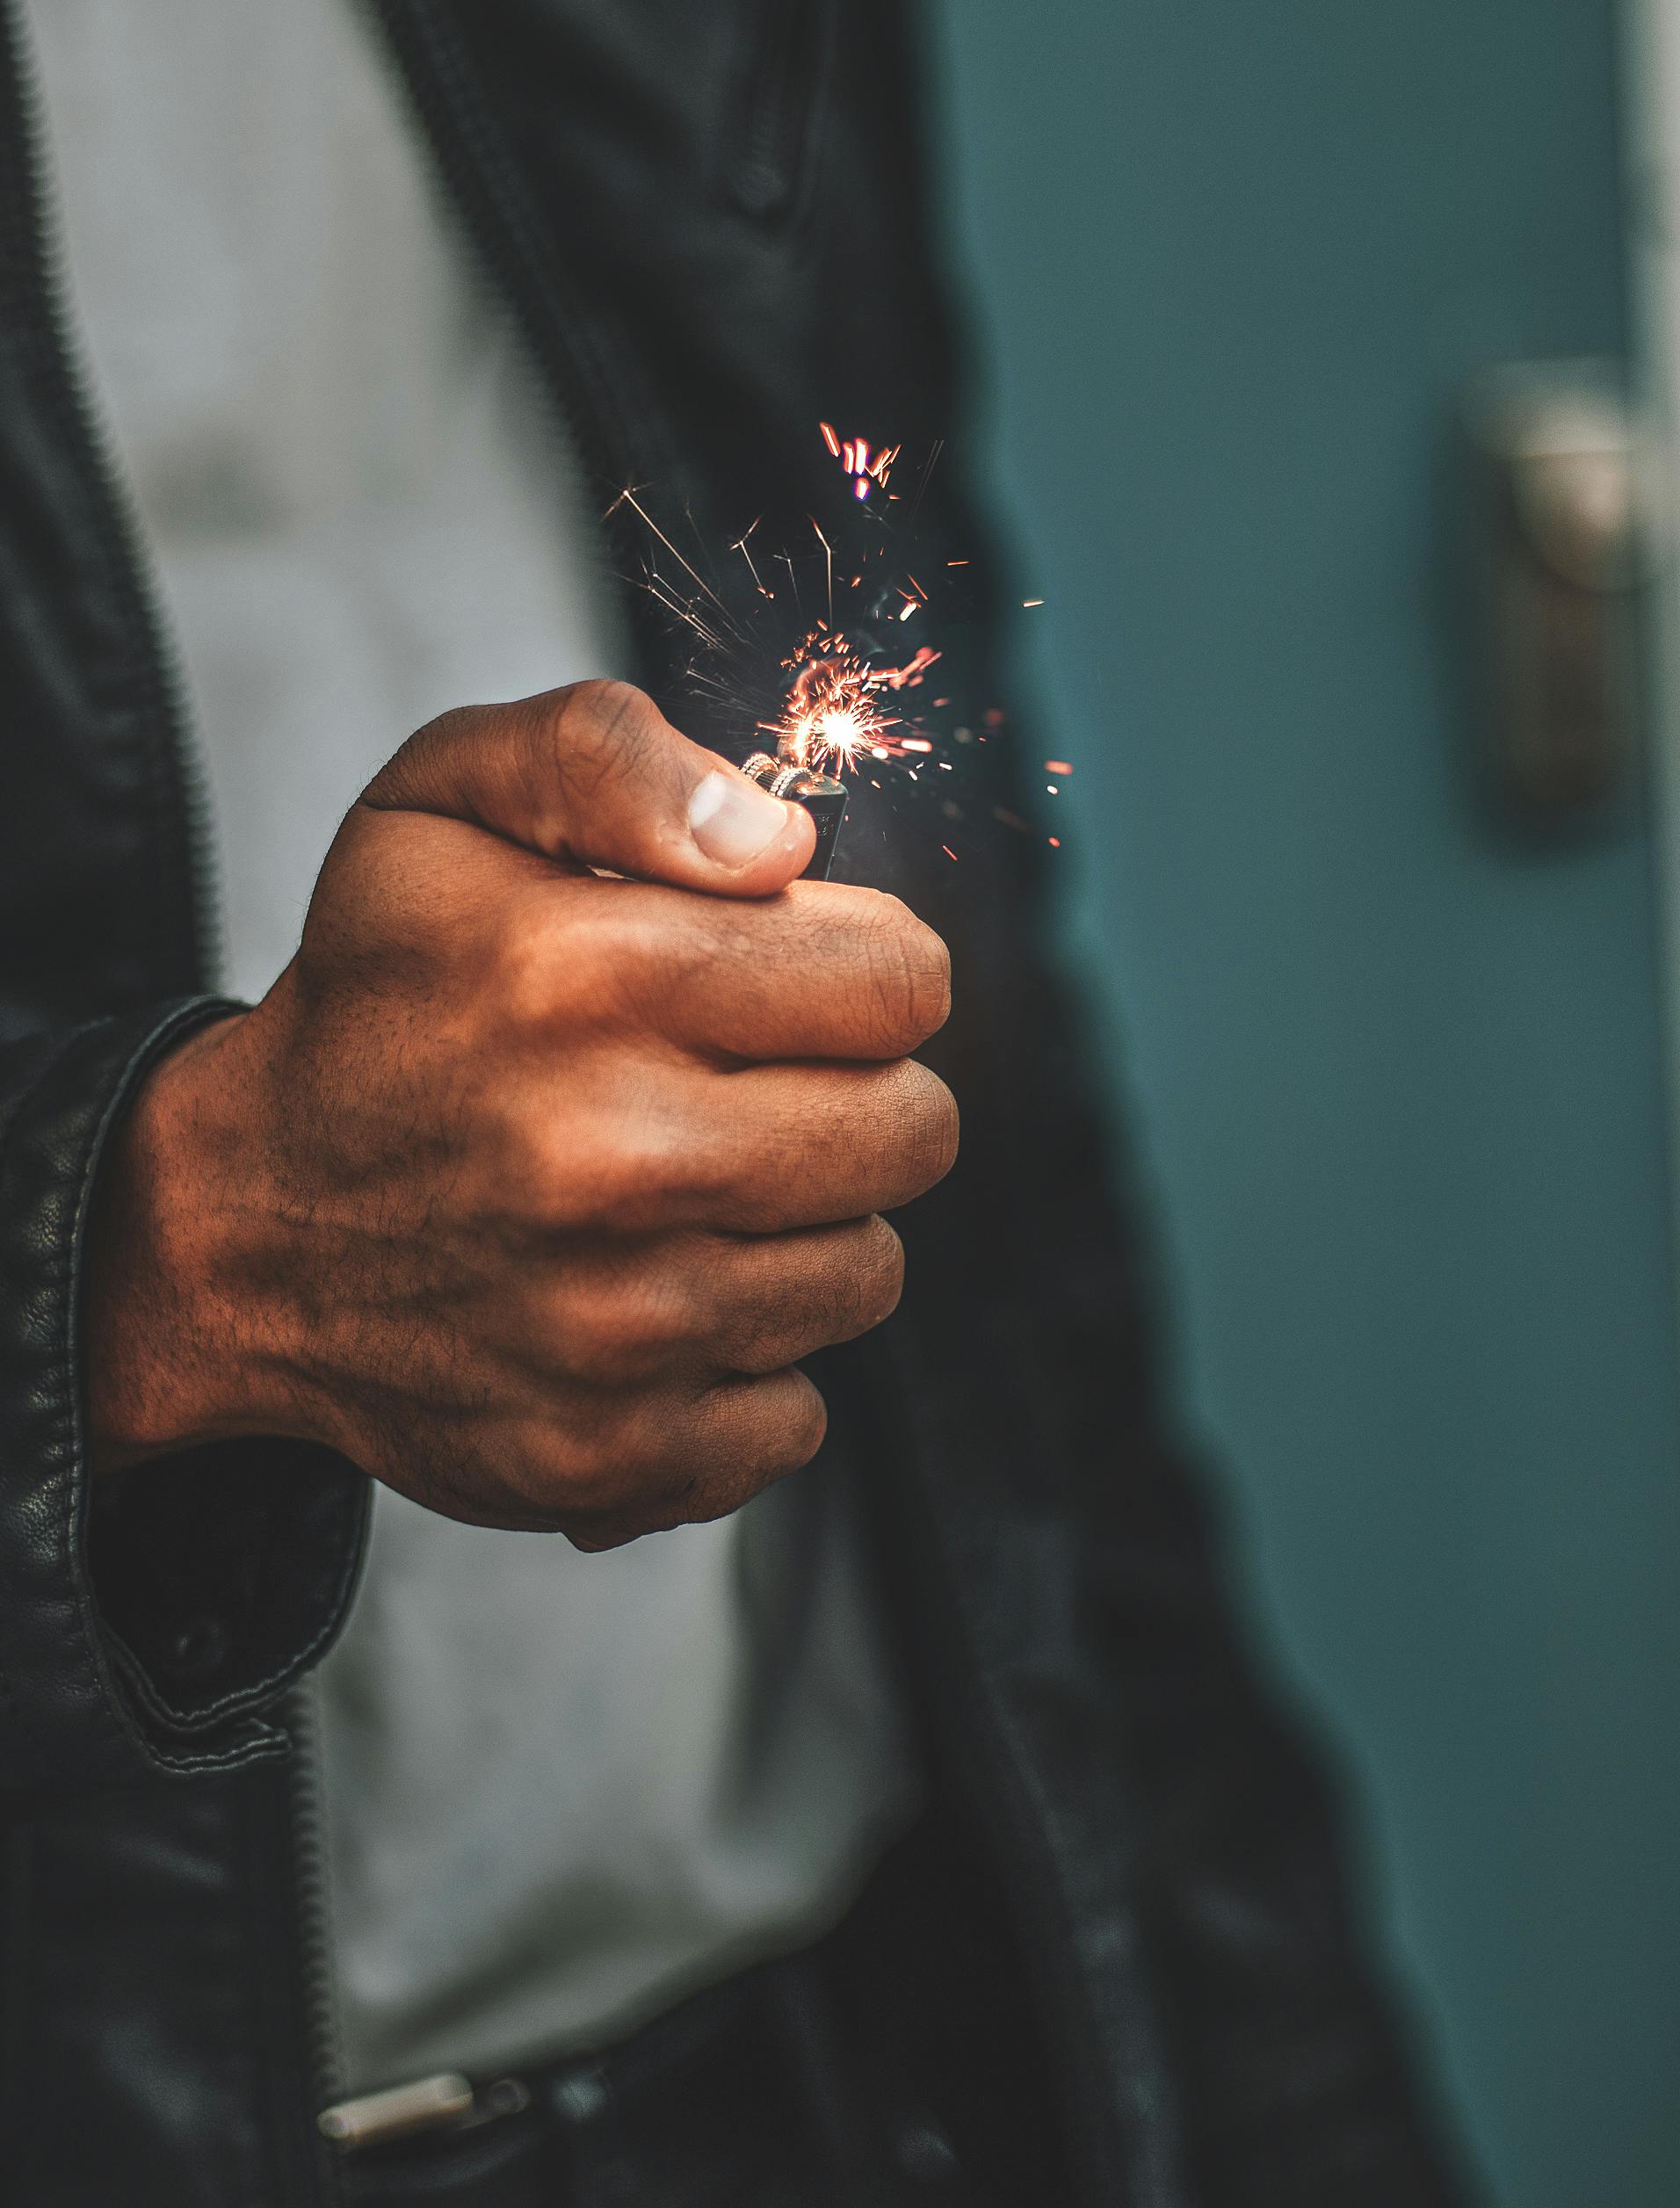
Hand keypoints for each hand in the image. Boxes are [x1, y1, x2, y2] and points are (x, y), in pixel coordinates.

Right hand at [85, 683, 956, 1546]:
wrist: (238, 1225)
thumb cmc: (377, 998)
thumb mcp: (445, 803)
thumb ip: (609, 757)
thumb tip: (778, 840)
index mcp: (586, 973)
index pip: (901, 982)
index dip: (867, 967)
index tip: (798, 978)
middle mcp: (607, 1154)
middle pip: (913, 1132)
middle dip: (860, 1094)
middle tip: (756, 1087)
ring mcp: (610, 1323)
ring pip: (866, 1273)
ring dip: (803, 1230)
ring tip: (690, 1192)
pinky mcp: (605, 1450)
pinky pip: (795, 1416)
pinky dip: (744, 1368)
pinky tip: (652, 1302)